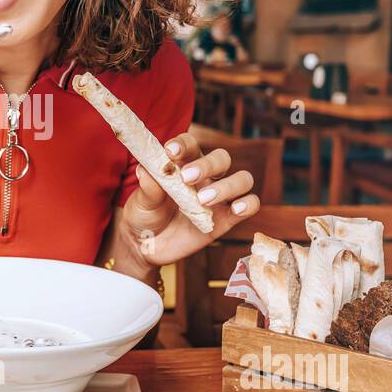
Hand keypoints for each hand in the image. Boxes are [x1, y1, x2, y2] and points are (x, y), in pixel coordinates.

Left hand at [119, 132, 259, 267]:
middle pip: (221, 158)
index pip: (191, 145)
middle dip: (207, 165)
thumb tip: (146, 170)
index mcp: (183, 165)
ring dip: (227, 186)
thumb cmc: (144, 215)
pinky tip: (235, 209)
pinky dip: (247, 204)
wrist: (147, 246)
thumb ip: (148, 188)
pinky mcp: (227, 219)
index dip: (184, 144)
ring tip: (203, 200)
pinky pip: (250, 205)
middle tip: (187, 179)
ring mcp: (219, 197)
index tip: (171, 151)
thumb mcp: (140, 203)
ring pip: (242, 179)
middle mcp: (206, 177)